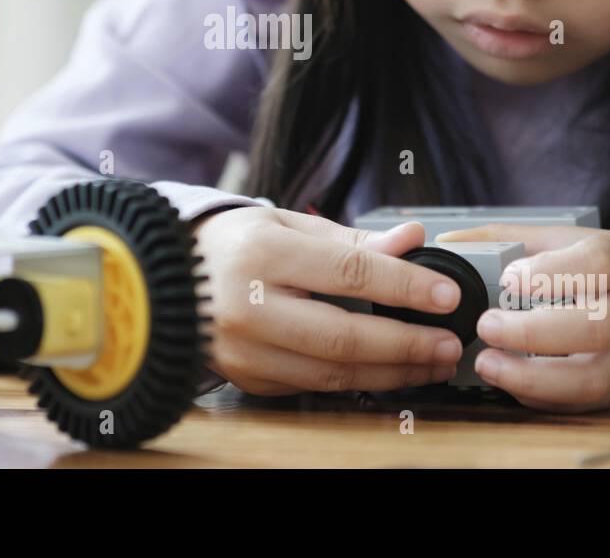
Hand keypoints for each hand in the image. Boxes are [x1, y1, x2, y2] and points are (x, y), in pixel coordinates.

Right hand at [194, 206, 465, 395]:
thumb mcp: (286, 223)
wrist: (160, 278)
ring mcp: (243, 349)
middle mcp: (247, 306)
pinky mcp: (245, 377)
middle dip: (406, 344)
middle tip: (449, 344)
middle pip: (343, 336)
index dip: (405, 285)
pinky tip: (388, 372)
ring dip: (391, 372)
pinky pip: (311, 386)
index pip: (349, 272)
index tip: (446, 295)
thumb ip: (350, 239)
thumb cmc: (232, 244)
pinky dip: (356, 383)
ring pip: (331, 374)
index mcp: (261, 253)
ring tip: (431, 362)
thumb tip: (413, 238)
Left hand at [449, 225, 609, 410]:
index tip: (508, 279)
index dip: (549, 274)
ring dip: (533, 378)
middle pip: (593, 327)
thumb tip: (451, 241)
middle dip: (532, 332)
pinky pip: (585, 403)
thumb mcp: (578, 240)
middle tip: (486, 326)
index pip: (595, 265)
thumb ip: (513, 239)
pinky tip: (511, 384)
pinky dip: (544, 398)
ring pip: (591, 378)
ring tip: (489, 365)